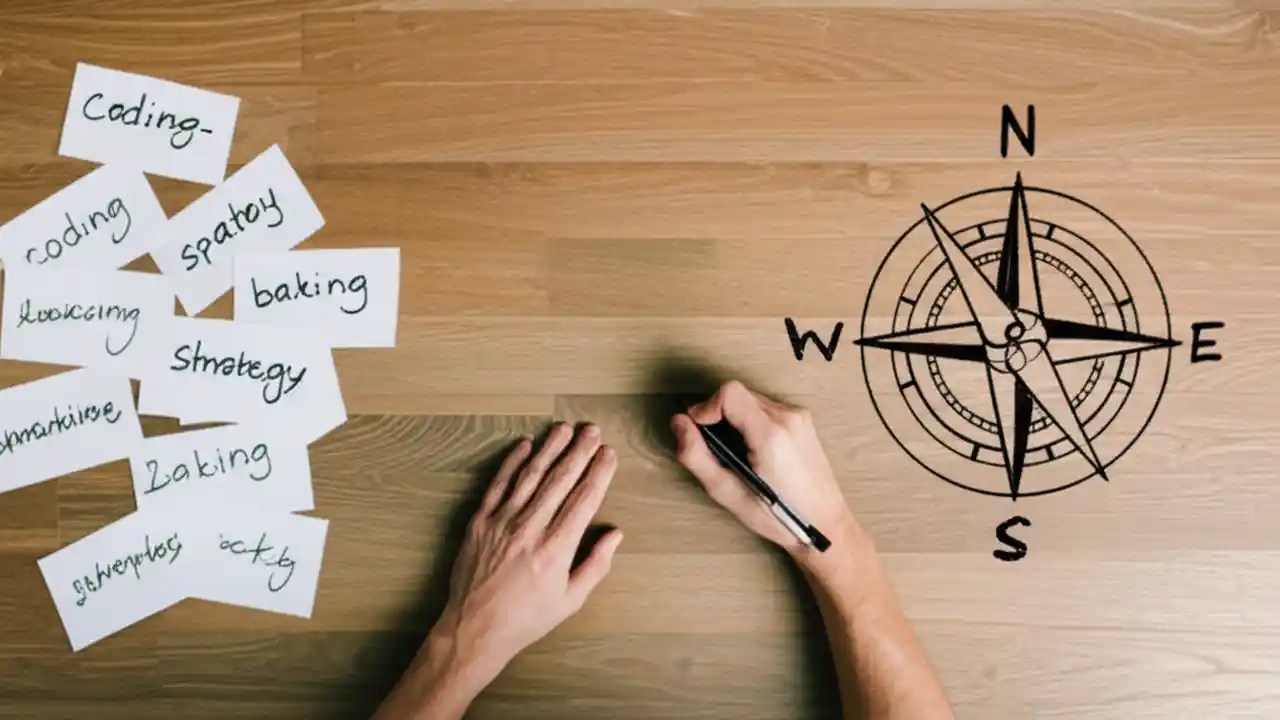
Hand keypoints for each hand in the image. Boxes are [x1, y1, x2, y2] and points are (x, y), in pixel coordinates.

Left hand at [376, 423, 621, 719]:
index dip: (599, 473)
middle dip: (579, 452)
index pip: (583, 499)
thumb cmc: (526, 618)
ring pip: (530, 475)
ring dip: (549, 449)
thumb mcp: (570, 600)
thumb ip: (595, 565)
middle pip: (560, 480)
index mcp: (556, 549)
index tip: (609, 453)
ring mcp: (501, 522)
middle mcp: (529, 529)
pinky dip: (511, 463)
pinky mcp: (479, 522)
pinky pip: (498, 485)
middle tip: (592, 431)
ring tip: (564, 429)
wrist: (474, 628)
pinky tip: (524, 445)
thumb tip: (615, 534)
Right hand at [671, 381, 861, 562]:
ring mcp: (799, 417)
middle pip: (738, 394)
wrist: (825, 524)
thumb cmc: (779, 516)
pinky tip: (754, 450)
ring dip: (734, 418)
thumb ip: (696, 456)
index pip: (730, 393)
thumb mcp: (728, 494)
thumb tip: (678, 423)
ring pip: (751, 399)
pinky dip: (751, 421)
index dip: (706, 407)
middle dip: (718, 415)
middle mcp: (788, 418)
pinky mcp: (803, 420)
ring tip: (737, 453)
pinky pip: (766, 407)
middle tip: (716, 448)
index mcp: (770, 435)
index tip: (698, 429)